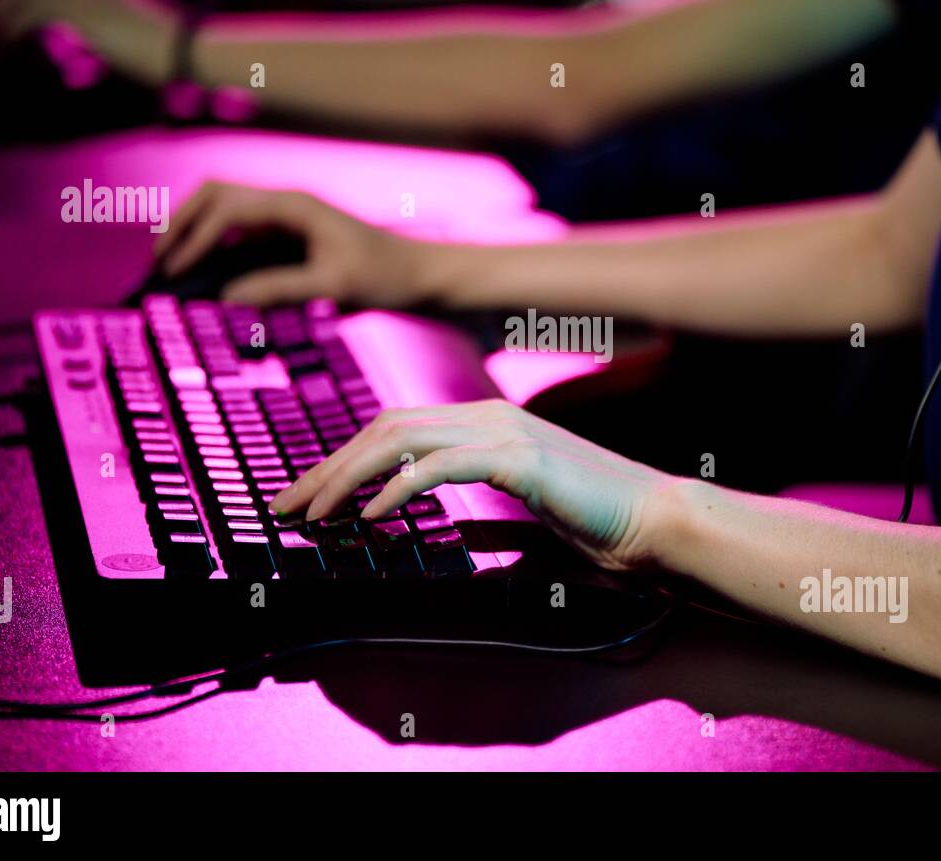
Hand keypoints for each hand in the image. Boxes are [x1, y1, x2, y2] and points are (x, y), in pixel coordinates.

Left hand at [0, 0, 179, 84]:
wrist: (186, 49)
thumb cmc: (170, 54)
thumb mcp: (130, 37)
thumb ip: (99, 39)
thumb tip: (76, 62)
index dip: (26, 6)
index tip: (13, 30)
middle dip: (3, 10)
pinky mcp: (73, 5)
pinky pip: (25, 17)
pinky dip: (7, 35)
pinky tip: (1, 53)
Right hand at [156, 180, 432, 307]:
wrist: (420, 274)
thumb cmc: (386, 276)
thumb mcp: (334, 287)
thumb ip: (281, 290)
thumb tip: (226, 299)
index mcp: (294, 206)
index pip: (227, 210)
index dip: (194, 238)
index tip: (172, 272)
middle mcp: (286, 205)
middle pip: (215, 197)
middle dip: (181, 225)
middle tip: (157, 264)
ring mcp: (286, 219)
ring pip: (224, 212)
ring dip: (194, 233)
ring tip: (169, 268)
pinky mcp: (289, 239)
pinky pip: (241, 236)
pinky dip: (215, 250)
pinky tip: (202, 277)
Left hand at [271, 399, 674, 572]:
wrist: (655, 521)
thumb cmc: (596, 522)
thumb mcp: (523, 511)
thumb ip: (479, 509)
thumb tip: (434, 523)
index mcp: (486, 423)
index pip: (395, 429)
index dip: (343, 460)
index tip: (308, 496)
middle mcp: (488, 416)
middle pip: (384, 427)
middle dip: (327, 467)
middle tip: (286, 506)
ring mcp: (504, 431)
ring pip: (400, 439)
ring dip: (346, 476)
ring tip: (312, 513)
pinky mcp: (519, 458)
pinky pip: (440, 466)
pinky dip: (397, 489)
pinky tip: (371, 516)